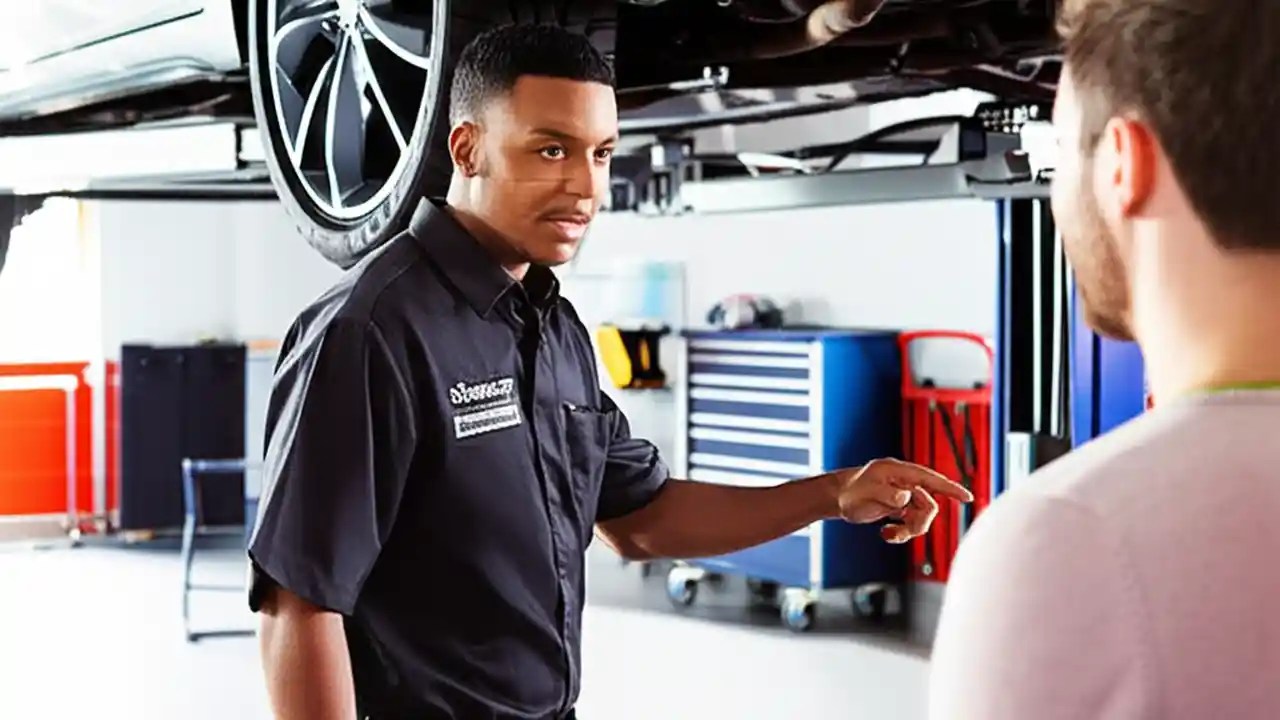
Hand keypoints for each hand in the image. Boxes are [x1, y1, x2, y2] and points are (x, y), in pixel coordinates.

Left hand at [831, 458, 973, 543]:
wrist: (838, 498)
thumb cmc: (850, 492)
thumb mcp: (868, 492)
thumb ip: (888, 494)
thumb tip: (907, 497)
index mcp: (899, 472)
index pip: (930, 479)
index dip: (949, 488)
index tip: (967, 497)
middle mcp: (904, 483)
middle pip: (929, 505)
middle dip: (919, 521)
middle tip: (902, 529)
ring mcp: (902, 496)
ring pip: (921, 517)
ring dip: (908, 531)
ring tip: (887, 533)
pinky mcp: (898, 508)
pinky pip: (910, 524)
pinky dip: (901, 533)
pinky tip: (885, 533)